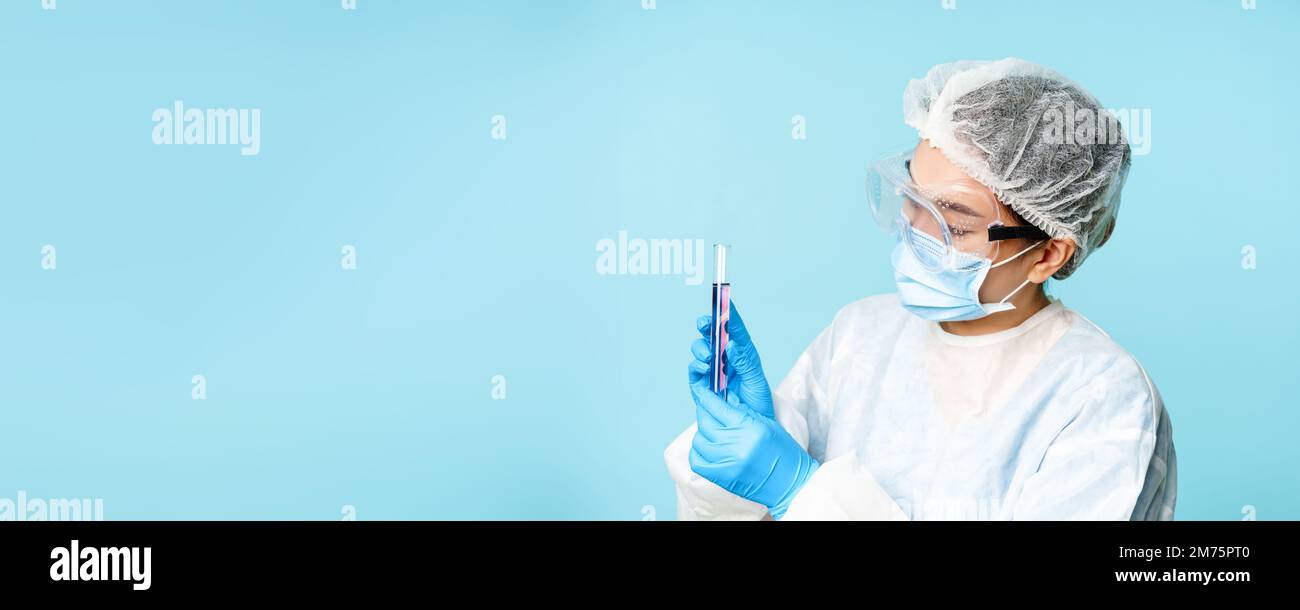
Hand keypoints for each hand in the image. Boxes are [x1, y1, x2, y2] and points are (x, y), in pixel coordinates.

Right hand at [687, 301, 773, 417]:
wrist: (750, 429)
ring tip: (709, 355)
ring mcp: (711, 370)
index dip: (727, 312)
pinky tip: (704, 367)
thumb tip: (730, 344)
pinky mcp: (701, 385)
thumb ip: (744, 362)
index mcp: (742, 352)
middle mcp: (725, 358)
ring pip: (701, 349)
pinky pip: (695, 370)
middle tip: (705, 322)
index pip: (733, 328)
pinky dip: (696, 365)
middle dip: (706, 325)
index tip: (722, 298)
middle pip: (711, 335)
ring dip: (702, 347)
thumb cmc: (757, 403)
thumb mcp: (756, 381)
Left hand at [687, 379, 818, 518]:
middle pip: (705, 422)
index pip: (718, 407)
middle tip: (706, 409)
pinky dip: (698, 452)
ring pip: (699, 440)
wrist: (791, 484)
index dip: (706, 397)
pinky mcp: (722, 478)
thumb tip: (724, 397)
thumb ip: (743, 411)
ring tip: (710, 431)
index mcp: (749, 427)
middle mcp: (736, 444)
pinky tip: (707, 448)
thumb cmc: (783, 452)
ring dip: (702, 433)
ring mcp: (727, 463)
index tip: (702, 392)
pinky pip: (697, 461)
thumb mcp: (768, 424)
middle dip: (703, 412)